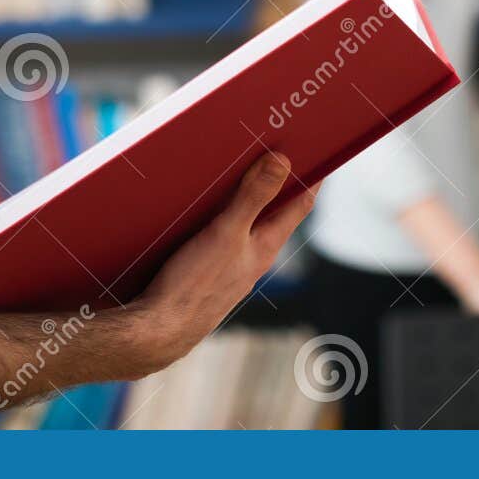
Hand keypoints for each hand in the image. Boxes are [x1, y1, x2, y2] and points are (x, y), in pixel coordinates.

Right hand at [131, 152, 317, 371]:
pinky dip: (223, 214)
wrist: (158, 330)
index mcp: (266, 245)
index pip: (300, 203)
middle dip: (278, 181)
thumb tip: (282, 161)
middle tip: (277, 148)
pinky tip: (204, 207)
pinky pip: (224, 235)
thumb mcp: (226, 234)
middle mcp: (254, 256)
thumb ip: (253, 198)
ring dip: (247, 197)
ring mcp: (231, 266)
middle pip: (275, 211)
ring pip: (247, 223)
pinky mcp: (208, 272)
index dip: (312, 175)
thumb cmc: (194, 286)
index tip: (320, 149)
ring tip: (240, 168)